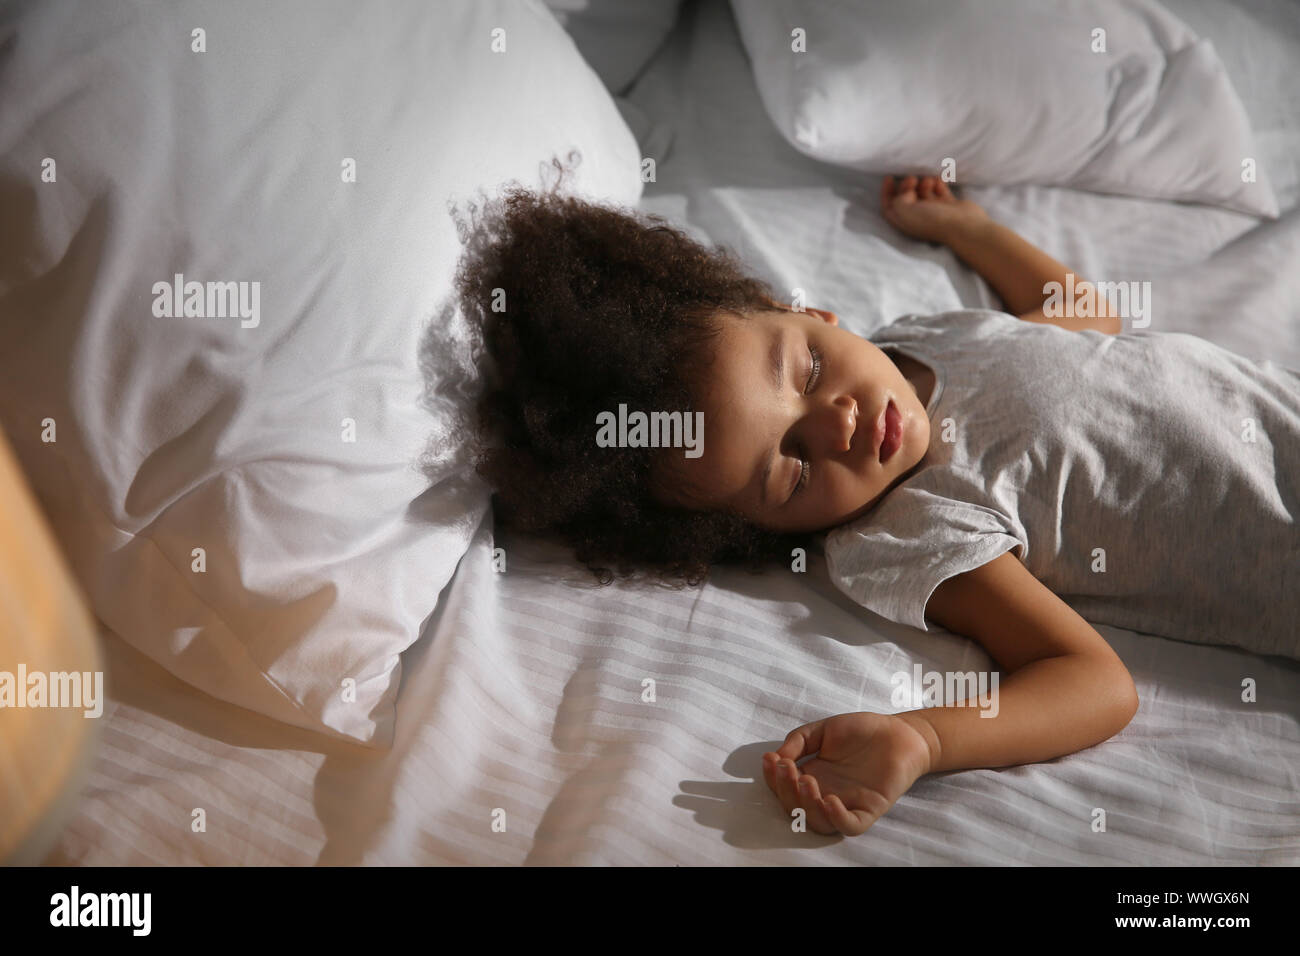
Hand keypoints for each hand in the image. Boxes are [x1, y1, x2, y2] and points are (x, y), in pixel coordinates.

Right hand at [762, 711, 934, 835]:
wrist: (899, 732)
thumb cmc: (862, 731)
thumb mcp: (822, 730)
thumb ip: (799, 741)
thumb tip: (777, 757)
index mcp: (812, 777)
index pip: (784, 787)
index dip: (773, 777)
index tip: (771, 758)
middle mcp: (825, 794)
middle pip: (796, 808)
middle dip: (786, 790)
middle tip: (788, 768)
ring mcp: (847, 804)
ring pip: (819, 822)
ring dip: (806, 805)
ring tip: (806, 781)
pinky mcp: (869, 809)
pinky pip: (851, 825)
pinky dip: (837, 819)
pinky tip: (828, 799)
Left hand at [880, 174, 988, 244]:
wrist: (963, 225)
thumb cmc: (931, 220)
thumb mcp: (904, 210)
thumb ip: (897, 200)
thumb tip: (906, 192)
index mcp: (905, 222)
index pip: (889, 207)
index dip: (886, 193)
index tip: (889, 177)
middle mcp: (918, 218)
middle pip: (906, 198)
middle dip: (906, 185)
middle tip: (912, 178)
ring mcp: (935, 212)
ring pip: (923, 193)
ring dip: (923, 183)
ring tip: (928, 181)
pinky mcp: (949, 206)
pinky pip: (939, 191)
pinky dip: (937, 184)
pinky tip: (938, 181)